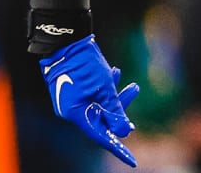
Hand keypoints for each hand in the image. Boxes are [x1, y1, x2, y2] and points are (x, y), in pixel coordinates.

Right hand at [40, 35, 140, 167]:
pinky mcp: (72, 90)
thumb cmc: (84, 64)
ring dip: (113, 93)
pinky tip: (113, 72)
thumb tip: (124, 132)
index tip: (132, 160)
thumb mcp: (104, 87)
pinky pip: (92, 96)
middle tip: (135, 89)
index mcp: (76, 114)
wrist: (65, 39)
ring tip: (122, 76)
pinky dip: (104, 88)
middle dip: (120, 106)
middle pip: (102, 118)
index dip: (117, 147)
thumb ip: (115, 111)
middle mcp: (71, 111)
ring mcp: (70, 101)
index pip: (100, 136)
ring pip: (98, 104)